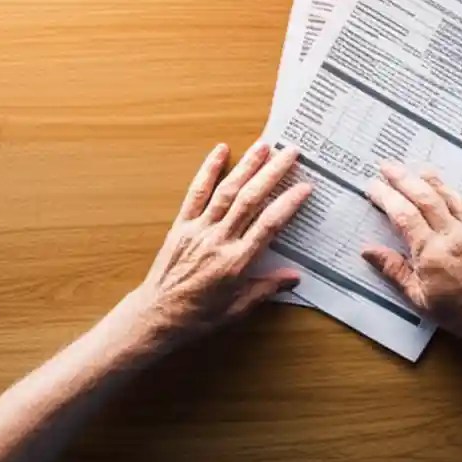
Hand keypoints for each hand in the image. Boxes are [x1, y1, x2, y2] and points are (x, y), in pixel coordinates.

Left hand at [129, 142, 311, 344]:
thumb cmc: (198, 316)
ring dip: (246, 165)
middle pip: (250, 199)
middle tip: (291, 153)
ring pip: (226, 191)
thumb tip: (295, 277)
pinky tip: (220, 151)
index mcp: (236, 262)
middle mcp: (218, 240)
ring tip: (263, 145)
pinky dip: (208, 170)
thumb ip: (267, 288)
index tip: (305, 187)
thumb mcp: (238, 308)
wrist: (156, 315)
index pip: (269, 225)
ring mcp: (198, 230)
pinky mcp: (181, 225)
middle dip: (272, 173)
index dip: (288, 203)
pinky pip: (196, 193)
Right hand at [361, 162, 461, 346]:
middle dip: (403, 178)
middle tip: (386, 165)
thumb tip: (367, 250)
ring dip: (427, 178)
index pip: (404, 216)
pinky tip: (442, 184)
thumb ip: (394, 270)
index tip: (373, 186)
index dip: (387, 197)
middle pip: (423, 197)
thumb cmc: (457, 313)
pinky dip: (450, 190)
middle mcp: (451, 236)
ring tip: (411, 167)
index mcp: (431, 253)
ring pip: (445, 195)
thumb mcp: (418, 297)